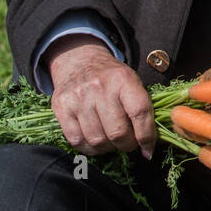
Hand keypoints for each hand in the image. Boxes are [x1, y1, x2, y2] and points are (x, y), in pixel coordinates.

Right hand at [45, 35, 155, 157]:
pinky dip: (90, 149)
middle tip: (129, 144)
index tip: (148, 149)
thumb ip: (141, 107)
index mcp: (123, 79)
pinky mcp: (62, 108)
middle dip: (127, 145)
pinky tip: (96, 143)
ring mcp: (79, 98)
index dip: (146, 136)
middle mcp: (100, 88)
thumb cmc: (111, 77)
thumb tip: (149, 143)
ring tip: (112, 143)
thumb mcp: (131, 81)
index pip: (140, 112)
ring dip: (109, 148)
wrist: (79, 61)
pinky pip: (77, 141)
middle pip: (117, 132)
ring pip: (97, 140)